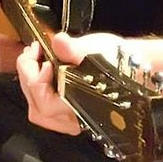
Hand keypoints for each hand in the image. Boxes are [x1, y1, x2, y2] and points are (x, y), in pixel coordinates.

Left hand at [16, 28, 132, 134]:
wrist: (134, 67)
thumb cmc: (117, 61)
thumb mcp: (96, 51)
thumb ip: (74, 50)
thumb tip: (59, 41)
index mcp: (80, 107)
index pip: (44, 100)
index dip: (35, 76)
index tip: (40, 52)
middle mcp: (72, 120)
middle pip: (36, 106)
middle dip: (28, 77)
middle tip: (33, 52)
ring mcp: (69, 120)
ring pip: (37, 109)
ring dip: (31, 83)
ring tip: (36, 59)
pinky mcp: (66, 113)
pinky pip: (43, 107)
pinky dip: (38, 88)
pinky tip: (42, 69)